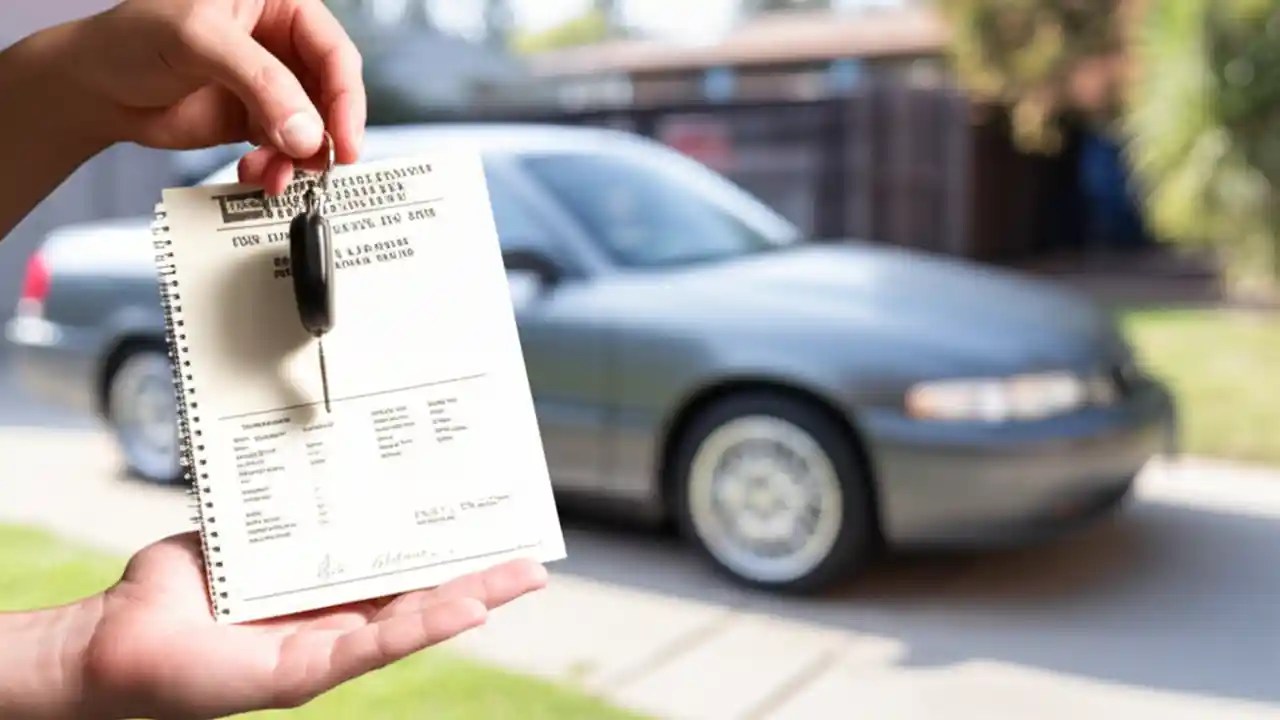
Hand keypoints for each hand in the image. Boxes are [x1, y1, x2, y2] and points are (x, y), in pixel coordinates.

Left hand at [67, 0, 365, 193]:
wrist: (93, 86)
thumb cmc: (132, 39)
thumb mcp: (200, 41)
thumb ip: (261, 84)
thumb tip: (306, 132)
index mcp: (278, 4)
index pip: (333, 52)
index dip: (345, 98)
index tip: (343, 141)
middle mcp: (280, 43)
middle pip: (330, 94)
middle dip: (324, 134)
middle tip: (319, 166)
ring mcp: (271, 84)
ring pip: (311, 127)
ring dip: (300, 159)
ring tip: (276, 175)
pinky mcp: (257, 119)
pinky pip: (286, 150)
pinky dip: (278, 168)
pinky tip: (260, 173)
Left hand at [67, 534, 544, 719]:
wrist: (113, 638)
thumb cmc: (171, 592)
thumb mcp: (244, 533)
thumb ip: (286, 508)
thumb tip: (320, 459)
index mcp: (323, 595)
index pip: (400, 573)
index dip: (448, 554)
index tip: (488, 527)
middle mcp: (332, 627)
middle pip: (421, 600)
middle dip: (480, 579)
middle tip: (532, 558)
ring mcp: (323, 654)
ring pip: (412, 625)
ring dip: (472, 601)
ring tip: (521, 579)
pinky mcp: (304, 674)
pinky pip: (373, 648)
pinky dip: (424, 626)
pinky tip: (466, 608)